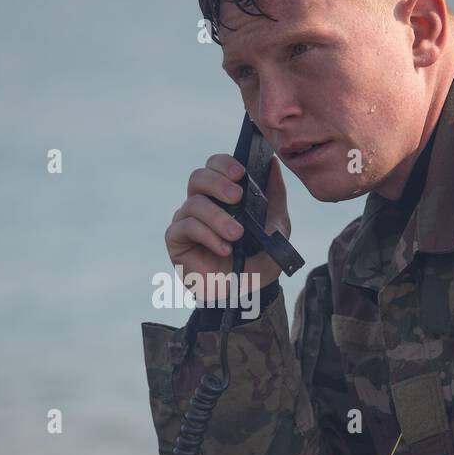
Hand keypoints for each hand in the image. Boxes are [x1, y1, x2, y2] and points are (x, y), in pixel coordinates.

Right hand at [165, 153, 289, 297]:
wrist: (249, 291)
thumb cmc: (259, 257)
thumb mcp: (277, 225)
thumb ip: (275, 195)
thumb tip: (273, 163)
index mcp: (222, 194)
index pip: (214, 166)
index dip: (224, 164)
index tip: (241, 174)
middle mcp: (201, 203)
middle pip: (198, 177)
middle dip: (218, 183)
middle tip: (237, 197)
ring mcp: (187, 221)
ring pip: (193, 204)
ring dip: (217, 217)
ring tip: (236, 234)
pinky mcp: (176, 240)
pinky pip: (185, 227)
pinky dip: (207, 235)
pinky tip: (224, 248)